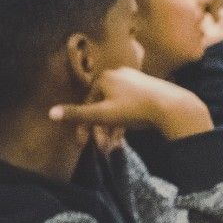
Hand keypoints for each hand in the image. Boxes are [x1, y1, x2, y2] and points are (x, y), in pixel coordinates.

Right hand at [49, 67, 213, 139]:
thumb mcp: (103, 114)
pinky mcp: (148, 89)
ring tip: (114, 146)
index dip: (84, 124)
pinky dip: (124, 122)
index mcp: (105, 77)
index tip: (84, 143)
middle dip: (100, 129)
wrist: (172, 106)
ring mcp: (135, 80)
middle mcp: (118, 74)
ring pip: (116, 108)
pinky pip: (129, 106)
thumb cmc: (134, 109)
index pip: (87, 102)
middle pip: (102, 106)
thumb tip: (50, 113)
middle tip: (102, 148)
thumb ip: (78, 114)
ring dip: (112, 128)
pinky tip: (124, 137)